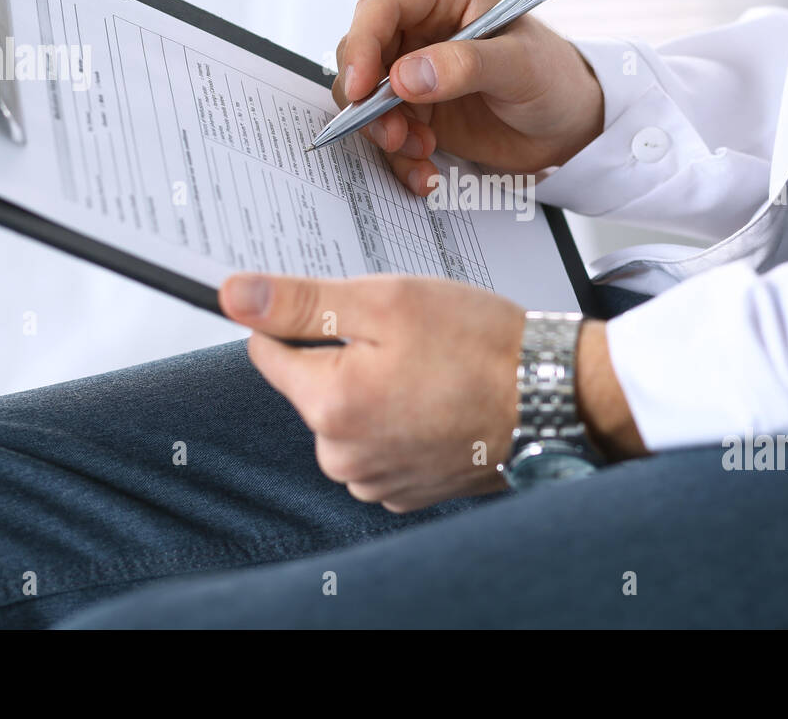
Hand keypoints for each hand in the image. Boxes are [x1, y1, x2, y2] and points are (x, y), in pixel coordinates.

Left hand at [219, 273, 646, 511]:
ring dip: (375, 389)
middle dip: (346, 355)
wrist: (553, 397)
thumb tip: (235, 295)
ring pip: (346, 414)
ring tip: (429, 370)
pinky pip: (378, 444)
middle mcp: (342, 454)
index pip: (268, 349)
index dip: (304, 318)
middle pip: (310, 384)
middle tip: (406, 339)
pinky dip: (400, 420)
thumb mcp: (388, 300)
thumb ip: (304, 301)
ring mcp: (375, 479)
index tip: (347, 311)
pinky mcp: (404, 491)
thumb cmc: (482, 346)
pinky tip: (437, 401)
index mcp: (329, 404)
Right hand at [334, 0, 604, 194]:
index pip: (381, 7)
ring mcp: (415, 69)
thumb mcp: (519, 66)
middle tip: (392, 135)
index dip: (361, 44)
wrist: (569, 126)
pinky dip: (401, 158)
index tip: (360, 89)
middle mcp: (420, 27)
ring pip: (367, 99)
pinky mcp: (417, 109)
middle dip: (368, 100)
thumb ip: (464, 66)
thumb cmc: (555, 78)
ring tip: (422, 151)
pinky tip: (426, 173)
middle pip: (363, 54)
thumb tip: (404, 77)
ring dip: (385, 133)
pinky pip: (388, 132)